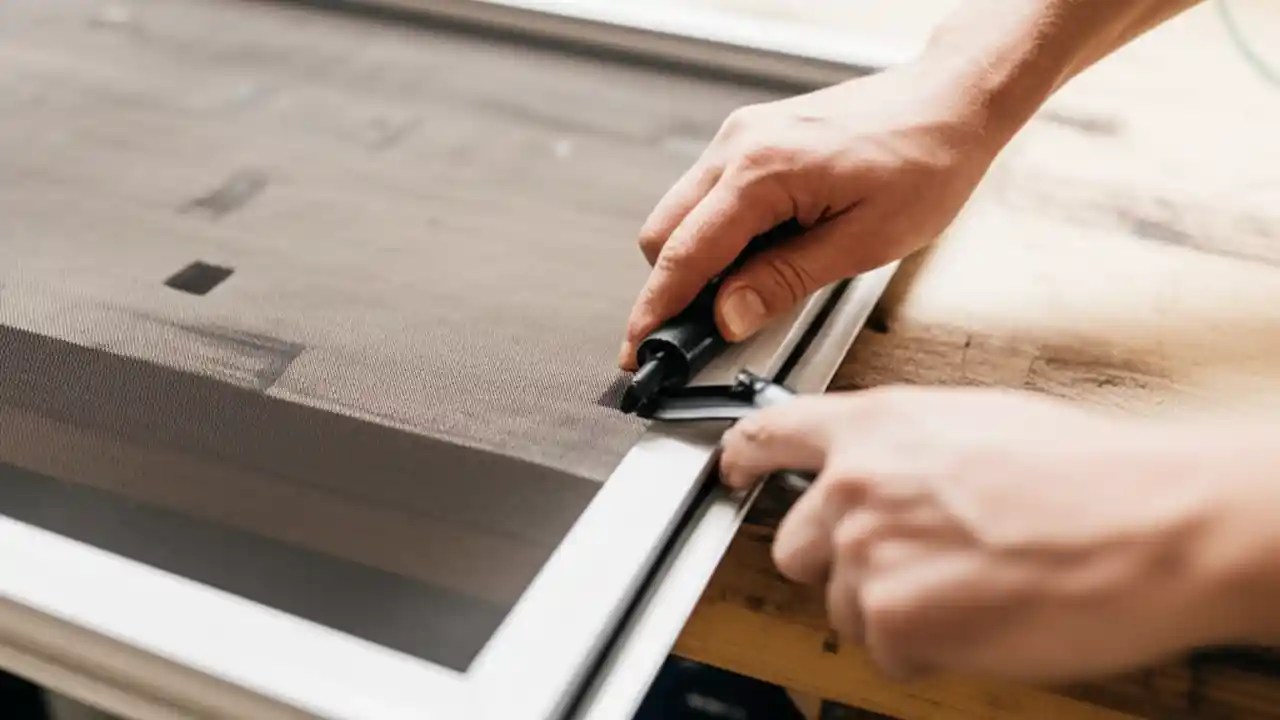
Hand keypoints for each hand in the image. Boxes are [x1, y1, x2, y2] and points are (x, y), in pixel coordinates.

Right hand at [619, 63, 1004, 369]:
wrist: (953, 99)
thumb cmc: (926, 158)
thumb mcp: (863, 241)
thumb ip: (785, 281)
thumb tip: (728, 317)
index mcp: (762, 171)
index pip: (683, 255)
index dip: (656, 311)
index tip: (641, 352)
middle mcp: (739, 145)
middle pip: (663, 233)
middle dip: (670, 289)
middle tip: (693, 338)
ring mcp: (742, 136)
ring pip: (680, 212)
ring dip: (696, 261)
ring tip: (742, 296)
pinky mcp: (753, 137)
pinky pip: (708, 193)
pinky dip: (716, 234)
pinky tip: (758, 256)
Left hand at [718, 386, 1279, 681]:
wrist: (1148, 523)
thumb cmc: (1087, 473)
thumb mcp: (977, 424)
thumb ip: (903, 449)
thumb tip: (881, 477)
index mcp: (874, 427)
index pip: (768, 434)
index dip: (741, 456)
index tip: (731, 470)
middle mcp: (853, 486)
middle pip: (793, 542)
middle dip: (839, 558)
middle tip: (911, 560)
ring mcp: (865, 554)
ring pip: (839, 600)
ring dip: (888, 604)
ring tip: (967, 584)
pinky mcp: (891, 619)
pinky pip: (884, 647)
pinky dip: (924, 645)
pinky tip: (980, 614)